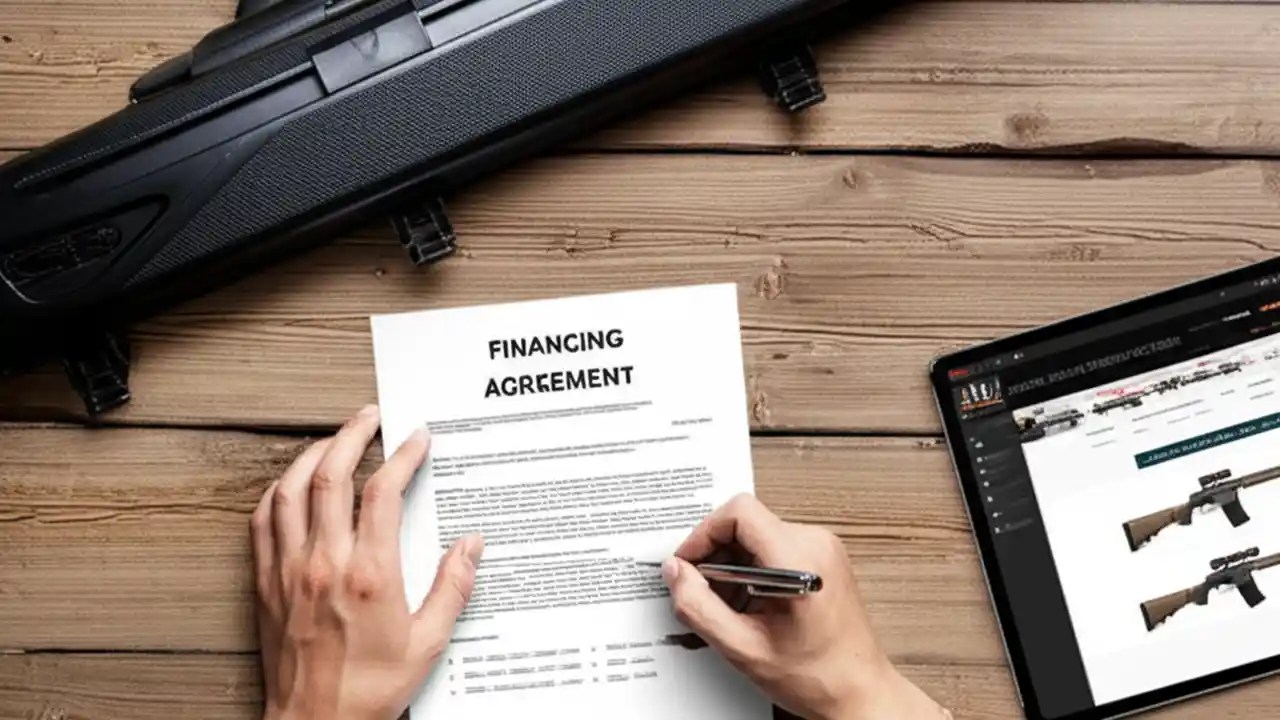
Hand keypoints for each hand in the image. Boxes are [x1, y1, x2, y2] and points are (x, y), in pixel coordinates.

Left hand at [251, 404, 484, 719]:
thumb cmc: (368, 690)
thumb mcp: (428, 643)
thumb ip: (452, 588)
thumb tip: (471, 547)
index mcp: (370, 573)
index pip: (384, 491)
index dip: (403, 455)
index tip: (416, 439)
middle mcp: (325, 562)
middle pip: (331, 474)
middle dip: (353, 434)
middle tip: (371, 416)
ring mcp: (289, 570)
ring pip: (290, 489)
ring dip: (312, 453)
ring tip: (332, 439)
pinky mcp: (265, 583)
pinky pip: (262, 520)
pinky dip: (277, 491)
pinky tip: (291, 484)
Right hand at [662, 495, 949, 719]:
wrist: (858, 692)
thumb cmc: (818, 676)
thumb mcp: (744, 647)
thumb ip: (700, 607)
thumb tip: (676, 574)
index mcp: (800, 558)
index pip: (739, 512)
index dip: (704, 533)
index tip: (689, 562)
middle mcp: (815, 544)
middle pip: (745, 523)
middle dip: (716, 557)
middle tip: (704, 593)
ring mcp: (822, 549)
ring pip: (757, 536)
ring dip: (733, 567)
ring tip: (730, 607)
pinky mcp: (822, 559)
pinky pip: (773, 547)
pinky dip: (751, 571)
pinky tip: (749, 605)